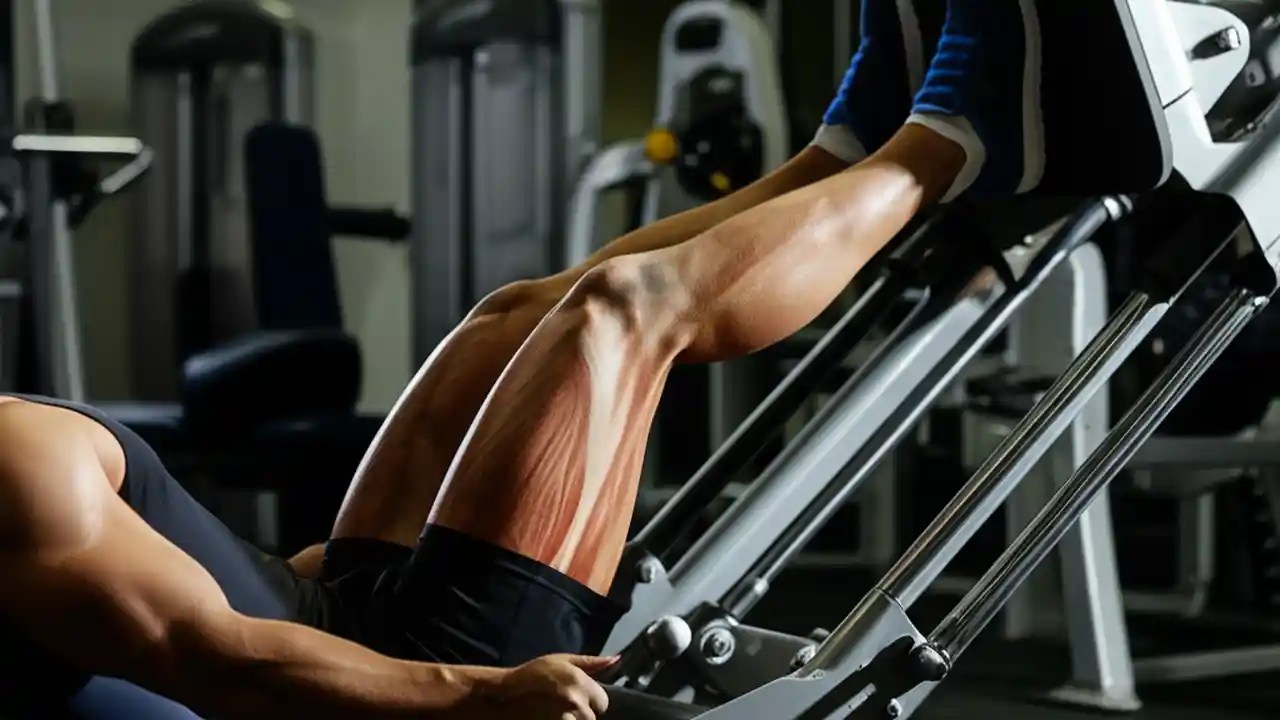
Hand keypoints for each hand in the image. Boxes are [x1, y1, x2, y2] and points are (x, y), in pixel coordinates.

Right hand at [473, 654, 616, 719]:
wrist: (505, 694)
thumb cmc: (535, 673)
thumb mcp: (562, 660)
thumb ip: (591, 662)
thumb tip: (616, 659)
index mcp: (580, 683)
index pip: (603, 702)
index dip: (592, 700)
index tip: (577, 697)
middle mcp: (576, 702)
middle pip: (591, 717)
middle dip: (581, 712)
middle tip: (561, 704)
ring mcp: (565, 719)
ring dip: (571, 719)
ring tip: (553, 711)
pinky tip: (548, 716)